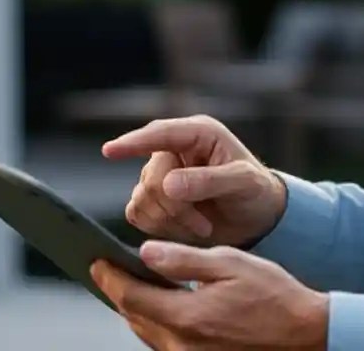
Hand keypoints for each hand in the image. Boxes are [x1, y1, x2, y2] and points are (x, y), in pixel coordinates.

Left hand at [91, 241, 328, 350]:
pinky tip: (163, 305)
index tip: (95, 260)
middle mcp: (182, 345)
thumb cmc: (274, 295)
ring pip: (148, 332)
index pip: (131, 297)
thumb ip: (186, 260)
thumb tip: (147, 252)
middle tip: (107, 268)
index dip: (109, 277)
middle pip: (134, 317)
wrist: (305, 334)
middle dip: (119, 291)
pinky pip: (166, 342)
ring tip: (131, 283)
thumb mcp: (232, 264)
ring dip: (137, 308)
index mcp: (187, 316)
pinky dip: (157, 321)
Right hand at [103, 116, 287, 247]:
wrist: (254, 218)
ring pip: (142, 200)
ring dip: (170, 221)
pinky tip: (184, 230)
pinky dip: (159, 228)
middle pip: (152, 180)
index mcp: (198, 134)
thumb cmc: (254, 191)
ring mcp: (159, 174)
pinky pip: (137, 214)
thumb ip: (210, 180)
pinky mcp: (151, 200)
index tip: (109, 151)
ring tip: (202, 227)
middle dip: (176, 209)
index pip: (160, 134)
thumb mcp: (243, 183)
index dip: (134, 142)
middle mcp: (174, 149)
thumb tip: (169, 184)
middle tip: (204, 225)